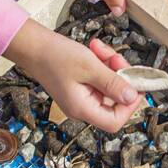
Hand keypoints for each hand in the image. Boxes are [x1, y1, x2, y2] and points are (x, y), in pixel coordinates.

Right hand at [6, 20, 142, 132]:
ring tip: (100, 49)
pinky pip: (100, 78)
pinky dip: (102, 64)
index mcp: (82, 109)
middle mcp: (82, 107)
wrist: (33, 46)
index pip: (114, 122)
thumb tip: (132, 97)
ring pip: (109, 85)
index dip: (129, 106)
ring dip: (110, 65)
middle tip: (115, 57)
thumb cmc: (54, 56)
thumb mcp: (89, 66)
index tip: (134, 83)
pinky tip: (96, 49)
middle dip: (119, 76)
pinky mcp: (81, 85)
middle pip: (114, 101)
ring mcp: (81, 96)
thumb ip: (112, 83)